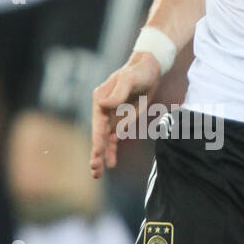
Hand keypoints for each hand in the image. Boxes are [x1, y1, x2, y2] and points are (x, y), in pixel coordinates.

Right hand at [90, 51, 161, 177]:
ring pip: (104, 140)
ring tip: (97, 174)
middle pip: (98, 135)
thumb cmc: (138, 72)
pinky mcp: (121, 119)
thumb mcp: (128, 79)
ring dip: (101, 156)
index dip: (97, 142)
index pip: (97, 125)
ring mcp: (111, 116)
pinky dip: (112, 151)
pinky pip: (114, 138)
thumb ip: (118, 93)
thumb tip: (105, 106)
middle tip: (95, 171)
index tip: (97, 156)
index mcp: (100, 100)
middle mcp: (103, 109)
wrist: (149, 69)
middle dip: (96, 154)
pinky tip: (111, 164)